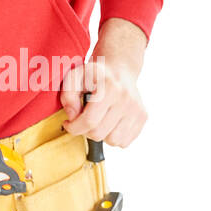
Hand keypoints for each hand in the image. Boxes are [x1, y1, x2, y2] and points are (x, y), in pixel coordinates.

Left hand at [59, 19, 147, 147]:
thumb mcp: (75, 76)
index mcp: (109, 88)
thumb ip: (68, 95)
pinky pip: (125, 141)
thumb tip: (72, 116)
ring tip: (97, 121)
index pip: (89, 121)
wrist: (119, 69)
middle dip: (85, 131)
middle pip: (99, 133)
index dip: (74, 127)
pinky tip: (108, 123)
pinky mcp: (143, 117)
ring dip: (101, 135)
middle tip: (82, 121)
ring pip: (113, 141)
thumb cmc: (94, 75)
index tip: (68, 124)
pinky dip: (113, 137)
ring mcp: (137, 109)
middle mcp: (126, 99)